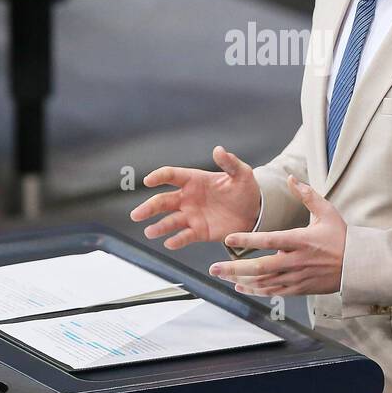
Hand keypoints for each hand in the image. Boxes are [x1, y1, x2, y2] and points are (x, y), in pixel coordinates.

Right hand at [130, 146, 260, 249]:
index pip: (171, 175)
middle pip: (163, 201)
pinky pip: (185, 236)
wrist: (254, 211)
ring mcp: (192, 216)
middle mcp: (188, 198)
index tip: (148, 181)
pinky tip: (169, 243)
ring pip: (170, 221)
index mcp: (194, 180)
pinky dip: (177, 240)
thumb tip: (219, 150)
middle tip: (136, 215)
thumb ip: (229, 163)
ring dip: (159, 227)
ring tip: (149, 232)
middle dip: (149, 208)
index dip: (159, 176)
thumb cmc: (245, 189)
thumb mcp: (241, 173)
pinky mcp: (199, 231)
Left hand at [210, 175, 345, 295]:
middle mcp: (296, 260)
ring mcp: (297, 277)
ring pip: (264, 282)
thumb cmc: (341, 237)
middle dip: (234, 268)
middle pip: (261, 267)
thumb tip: (290, 178)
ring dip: (241, 280)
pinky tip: (241, 286)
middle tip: (214, 268)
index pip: (269, 240)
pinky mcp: (299, 289)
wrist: (358, 266)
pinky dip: (255, 290)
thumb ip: (307, 195)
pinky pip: (273, 291)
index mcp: (301, 240)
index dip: (247, 240)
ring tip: (222, 276)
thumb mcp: (327, 212)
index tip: (229, 238)